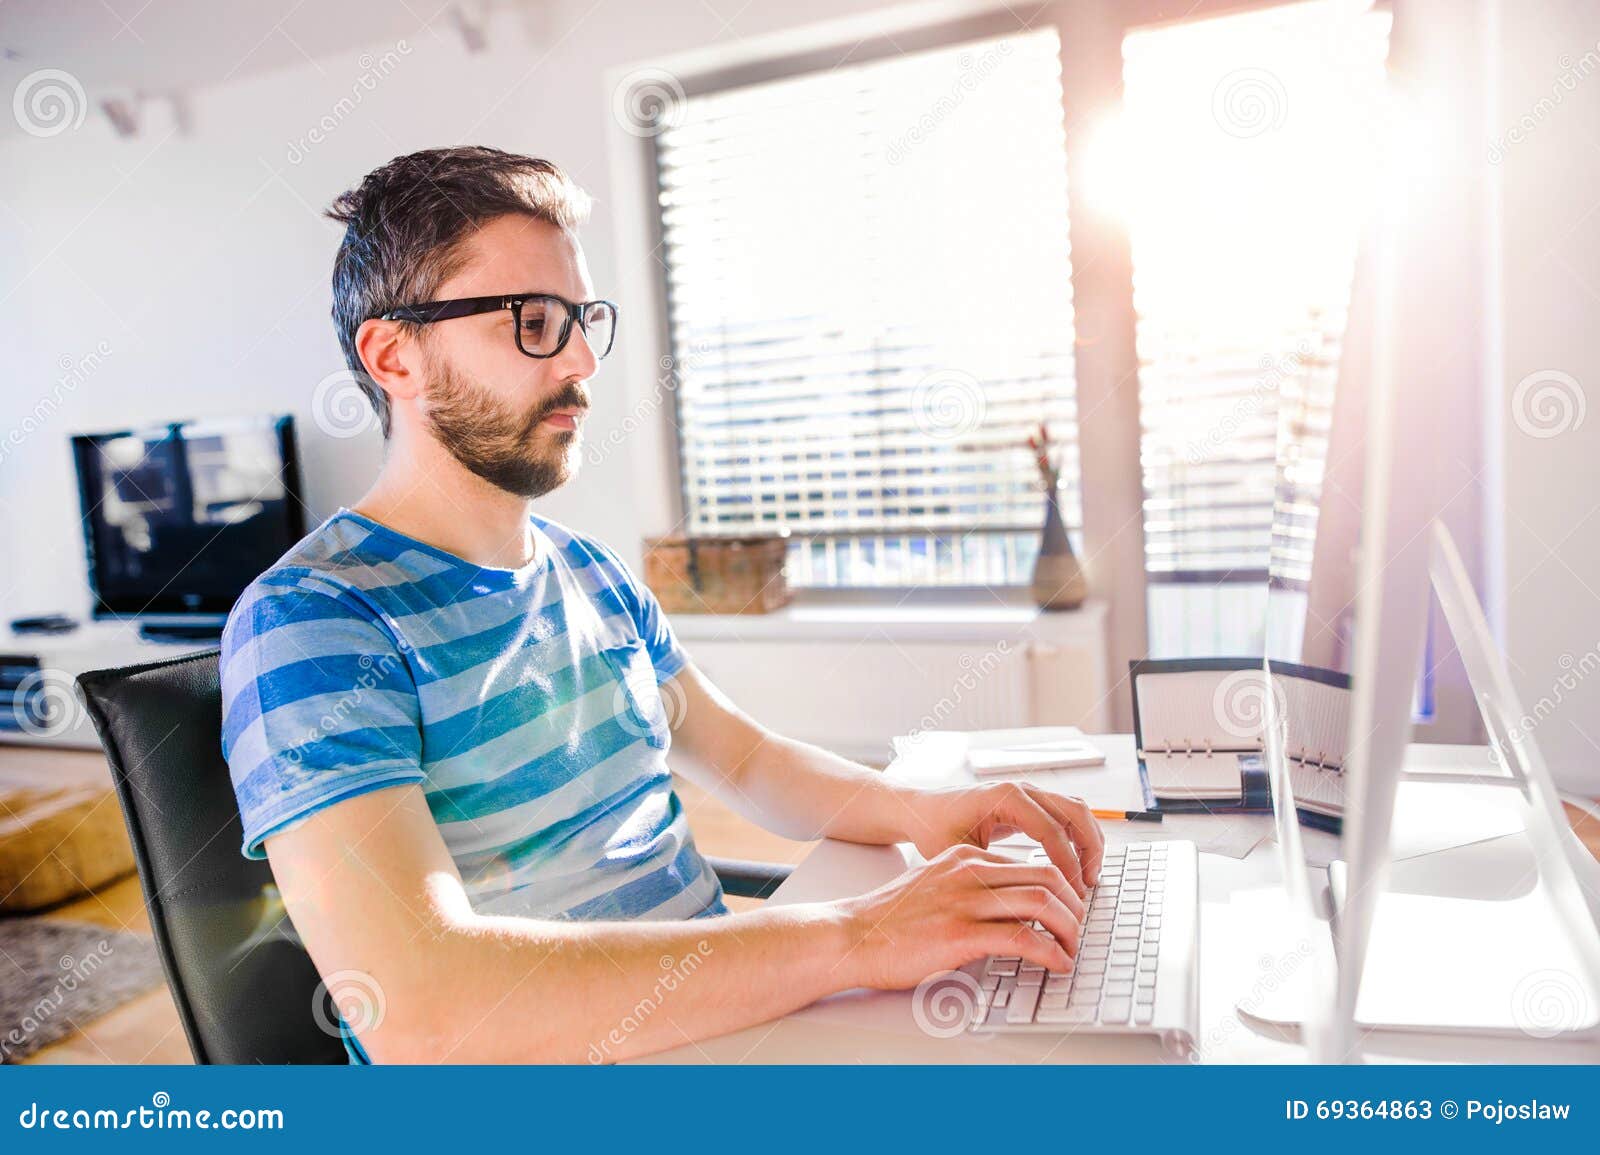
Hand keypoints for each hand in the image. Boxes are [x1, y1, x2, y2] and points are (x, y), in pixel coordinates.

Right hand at [834, 844, 1082, 989]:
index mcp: (964, 859)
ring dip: (1070, 929)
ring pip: (1043, 903)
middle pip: (1048, 876)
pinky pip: (1024, 939)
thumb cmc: (888, 921)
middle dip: (1075, 904)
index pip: (1032, 864)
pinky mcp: (960, 934)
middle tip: (1079, 928)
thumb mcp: (934, 887)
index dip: (1062, 888)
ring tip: (1073, 948)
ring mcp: (965, 901)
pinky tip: (1057, 964)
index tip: (1070, 910)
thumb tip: (1008, 911)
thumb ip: (969, 890)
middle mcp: (969, 872)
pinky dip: (1051, 953)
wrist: (850, 936)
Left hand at [896, 781, 1103, 896]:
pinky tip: (1075, 866)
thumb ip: (990, 872)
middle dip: (1089, 848)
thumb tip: (1020, 900)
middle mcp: (1021, 790)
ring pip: (1075, 811)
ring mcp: (1028, 794)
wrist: (922, 810)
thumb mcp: (958, 854)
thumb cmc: (935, 828)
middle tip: (1089, 884)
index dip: (1066, 863)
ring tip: (1088, 878)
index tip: (1073, 892)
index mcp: (1005, 797)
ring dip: (1088, 842)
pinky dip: (1078, 837)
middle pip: (1075, 811)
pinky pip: (1065, 816)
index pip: (1051, 829)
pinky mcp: (1029, 804)